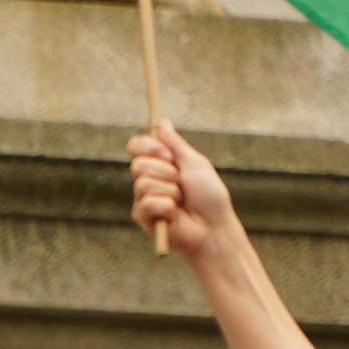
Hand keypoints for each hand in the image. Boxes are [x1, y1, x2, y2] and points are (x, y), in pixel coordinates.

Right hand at [131, 124, 238, 260]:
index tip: (167, 154)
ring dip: (169, 190)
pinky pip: (147, 203)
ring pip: (143, 184)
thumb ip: (176, 144)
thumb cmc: (208, 195)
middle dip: (164, 171)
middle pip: (138, 164)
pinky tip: (175, 214)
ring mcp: (144, 198)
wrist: (212, 226)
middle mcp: (149, 179)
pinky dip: (166, 206)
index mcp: (160, 164)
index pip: (137, 147)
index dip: (146, 146)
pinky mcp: (142, 217)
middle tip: (181, 181)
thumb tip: (162, 122)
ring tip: (181, 201)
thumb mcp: (194, 163)